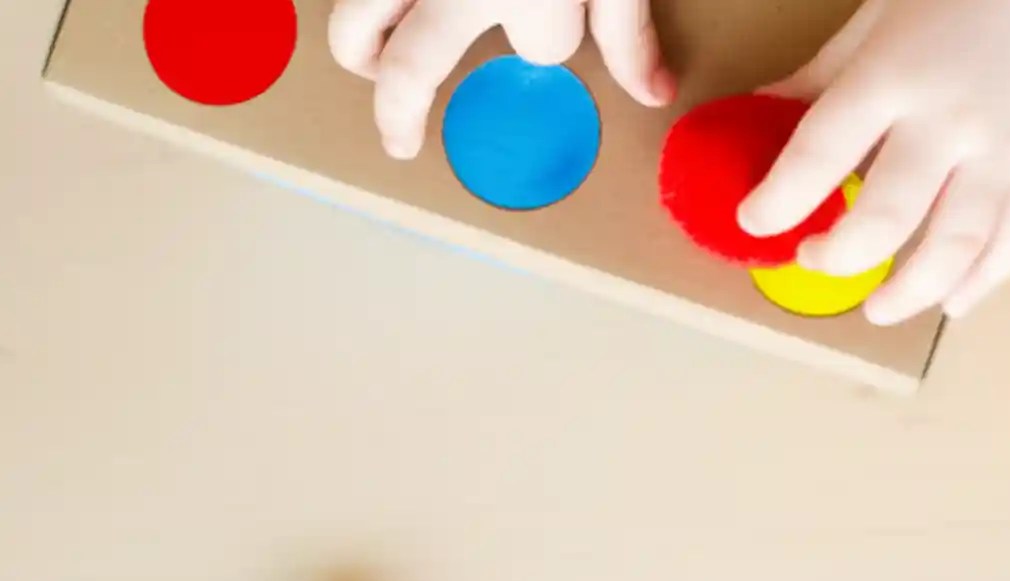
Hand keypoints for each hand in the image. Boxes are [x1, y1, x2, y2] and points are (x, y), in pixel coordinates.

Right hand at [330, 0, 676, 159]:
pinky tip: (377, 8)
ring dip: (358, 49)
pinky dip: (362, 3)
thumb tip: (653, 94)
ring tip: (368, 64)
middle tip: (398, 139)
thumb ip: (628, 27)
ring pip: (356, 16)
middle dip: (397, 107)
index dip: (551, 39)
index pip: (543, 46)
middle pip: (402, 66)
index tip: (557, 29)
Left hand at [738, 0, 1009, 323]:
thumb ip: (819, 77)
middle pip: (887, 219)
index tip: (754, 221)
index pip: (819, 153)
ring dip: (910, 291)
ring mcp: (1003, 150)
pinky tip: (951, 303)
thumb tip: (759, 115)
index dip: (779, 200)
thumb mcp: (875, 21)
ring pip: (956, 247)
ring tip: (876, 309)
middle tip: (814, 259)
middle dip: (840, 256)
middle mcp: (948, 122)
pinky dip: (982, 281)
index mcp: (892, 77)